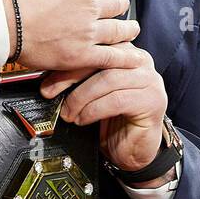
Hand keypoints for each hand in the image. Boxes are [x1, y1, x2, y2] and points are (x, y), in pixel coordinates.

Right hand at [0, 0, 140, 70]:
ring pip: (118, 30)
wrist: (1, 21)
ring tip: (131, 29)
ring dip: (126, 29)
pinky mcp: (80, 55)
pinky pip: (110, 57)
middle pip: (118, 1)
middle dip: (119, 1)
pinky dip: (125, 59)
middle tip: (120, 2)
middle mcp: (90, 4)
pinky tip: (135, 60)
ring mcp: (87, 31)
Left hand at [39, 42, 166, 174]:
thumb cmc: (114, 120)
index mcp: (125, 52)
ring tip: (68, 112)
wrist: (134, 150)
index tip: (47, 77)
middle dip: (71, 77)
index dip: (69, 61)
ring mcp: (149, 81)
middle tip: (50, 92)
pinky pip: (117, 100)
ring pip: (108, 79)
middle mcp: (140, 62)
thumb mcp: (93, 93)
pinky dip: (94, 109)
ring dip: (81, 97)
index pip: (95, 48)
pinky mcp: (152, 101)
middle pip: (101, 60)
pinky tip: (83, 119)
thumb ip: (82, 78)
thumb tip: (51, 76)